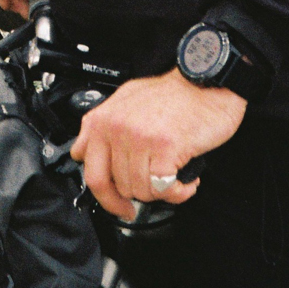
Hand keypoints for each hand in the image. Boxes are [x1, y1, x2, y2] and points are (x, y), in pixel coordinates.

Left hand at [71, 69, 244, 218]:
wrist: (204, 82)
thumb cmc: (172, 93)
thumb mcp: (126, 100)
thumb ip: (103, 127)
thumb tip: (84, 152)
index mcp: (103, 120)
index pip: (92, 174)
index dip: (107, 198)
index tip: (119, 205)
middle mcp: (117, 129)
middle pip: (119, 187)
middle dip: (140, 195)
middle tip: (155, 190)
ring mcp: (139, 138)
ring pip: (142, 190)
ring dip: (162, 192)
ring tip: (174, 176)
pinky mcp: (164, 147)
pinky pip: (164, 188)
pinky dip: (179, 192)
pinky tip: (185, 181)